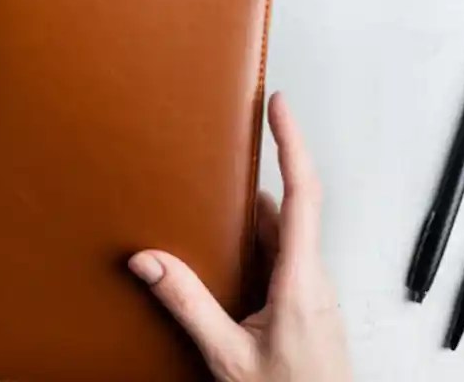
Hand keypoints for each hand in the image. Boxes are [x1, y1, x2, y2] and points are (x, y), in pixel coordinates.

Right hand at [128, 92, 350, 381]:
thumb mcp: (229, 357)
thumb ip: (189, 306)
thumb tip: (151, 262)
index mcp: (300, 281)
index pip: (302, 194)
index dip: (292, 143)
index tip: (278, 106)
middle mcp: (312, 278)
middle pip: (285, 210)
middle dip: (251, 179)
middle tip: (224, 147)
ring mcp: (312, 291)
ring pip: (282, 235)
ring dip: (249, 216)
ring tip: (211, 203)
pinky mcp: (306, 304)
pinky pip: (281, 257)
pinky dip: (253, 244)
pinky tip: (226, 254)